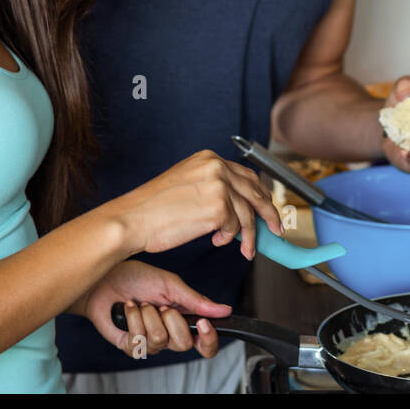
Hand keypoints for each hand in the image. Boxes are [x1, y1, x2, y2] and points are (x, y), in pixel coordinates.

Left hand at [69, 260, 229, 358]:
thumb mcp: (171, 284)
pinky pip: (139, 342)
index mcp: (184, 318)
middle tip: (161, 305)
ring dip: (149, 317)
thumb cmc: (137, 277)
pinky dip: (134, 319)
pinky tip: (129, 309)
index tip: (203, 323)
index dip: (209, 339)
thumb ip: (197, 301)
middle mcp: (169, 333)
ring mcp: (150, 341)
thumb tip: (224, 310)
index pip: (205, 343)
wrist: (106, 279)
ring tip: (141, 304)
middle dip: (172, 320)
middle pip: (183, 344)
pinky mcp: (131, 345)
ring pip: (160, 341)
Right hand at [121, 150, 282, 258]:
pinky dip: (228, 239)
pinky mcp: (219, 207)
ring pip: (248, 214)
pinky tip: (215, 241)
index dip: (259, 194)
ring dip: (248, 235)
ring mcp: (219, 186)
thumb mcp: (186, 184)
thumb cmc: (152, 208)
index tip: (267, 207)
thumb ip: (212, 187)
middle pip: (255, 191)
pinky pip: (234, 228)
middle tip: (276, 229)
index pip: (246, 175)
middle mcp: (217, 167)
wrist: (133, 219)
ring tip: (245, 249)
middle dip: (269, 213)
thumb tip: (238, 205)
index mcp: (208, 158)